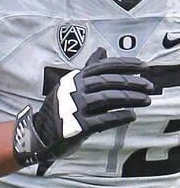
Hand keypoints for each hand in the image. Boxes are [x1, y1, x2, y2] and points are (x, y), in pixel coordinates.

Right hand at [14, 46, 152, 175]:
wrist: (38, 136)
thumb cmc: (58, 111)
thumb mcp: (70, 87)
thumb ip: (88, 70)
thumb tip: (102, 51)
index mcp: (74, 79)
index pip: (103, 66)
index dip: (125, 64)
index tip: (143, 66)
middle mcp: (73, 90)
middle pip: (108, 81)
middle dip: (132, 82)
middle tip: (149, 86)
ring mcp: (74, 108)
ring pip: (109, 98)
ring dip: (131, 98)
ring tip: (146, 100)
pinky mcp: (77, 126)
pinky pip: (103, 119)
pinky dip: (120, 116)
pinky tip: (132, 115)